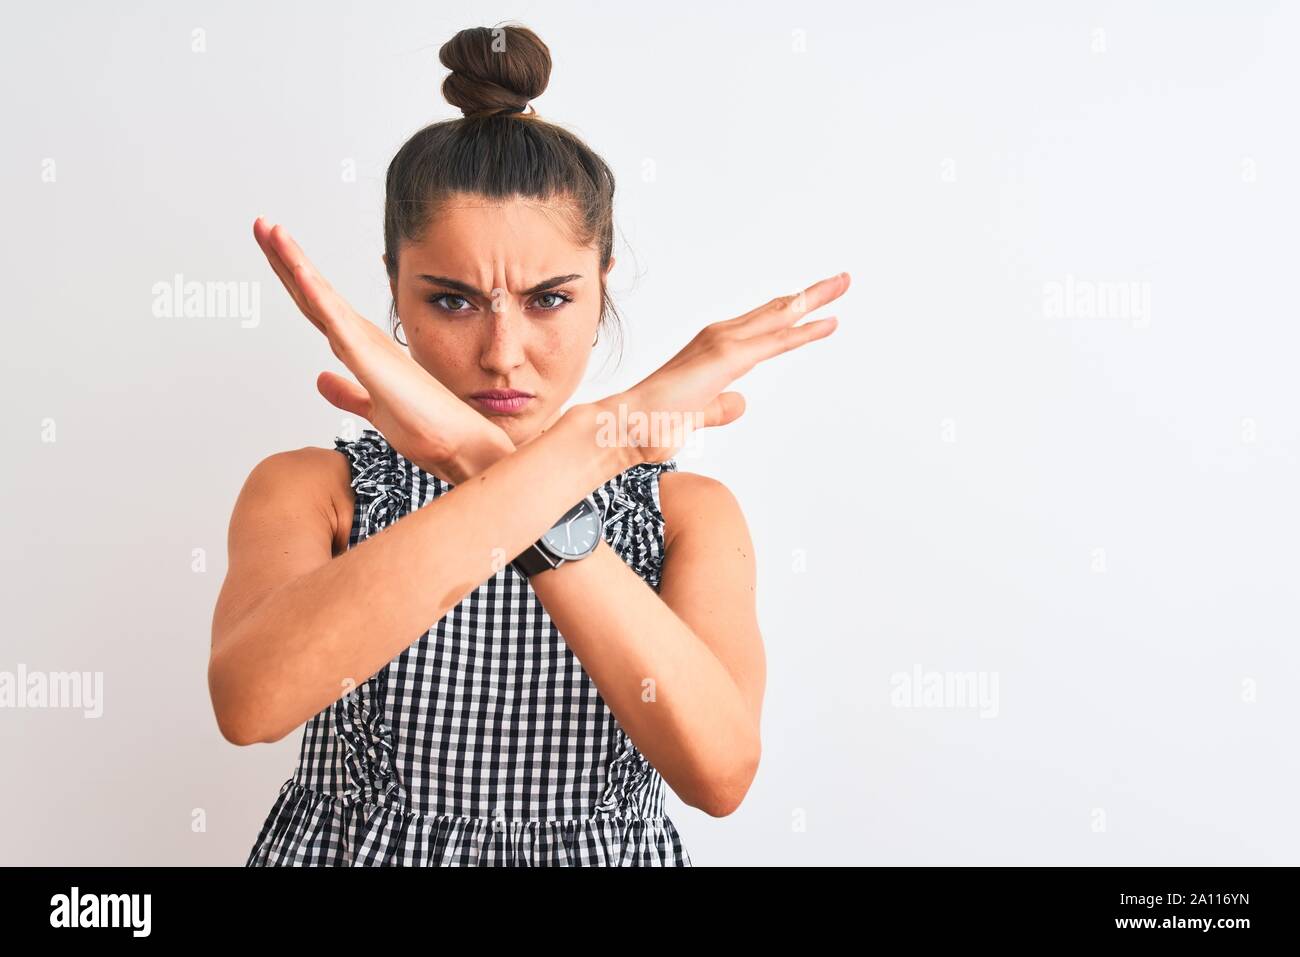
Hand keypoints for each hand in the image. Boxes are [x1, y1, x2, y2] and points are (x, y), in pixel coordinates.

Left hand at [252, 217, 514, 483]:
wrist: (458, 442)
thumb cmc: (426, 427)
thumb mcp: (373, 409)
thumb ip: (348, 392)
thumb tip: (320, 380)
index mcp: (360, 348)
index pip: (316, 308)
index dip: (292, 279)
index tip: (272, 250)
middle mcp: (362, 337)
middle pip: (312, 292)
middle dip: (285, 257)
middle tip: (262, 224)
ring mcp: (366, 343)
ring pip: (319, 296)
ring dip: (294, 262)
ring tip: (270, 229)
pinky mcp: (370, 357)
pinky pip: (335, 320)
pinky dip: (315, 293)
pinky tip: (297, 271)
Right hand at [604, 272, 848, 463]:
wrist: (625, 425)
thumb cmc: (653, 424)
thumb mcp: (698, 415)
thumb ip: (721, 407)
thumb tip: (742, 402)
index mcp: (714, 350)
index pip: (761, 327)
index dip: (790, 315)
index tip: (818, 307)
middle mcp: (719, 338)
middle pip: (775, 311)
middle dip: (810, 295)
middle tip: (843, 280)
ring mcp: (722, 344)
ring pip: (779, 317)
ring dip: (813, 300)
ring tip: (844, 283)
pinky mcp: (725, 359)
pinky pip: (774, 342)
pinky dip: (802, 331)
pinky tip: (827, 322)